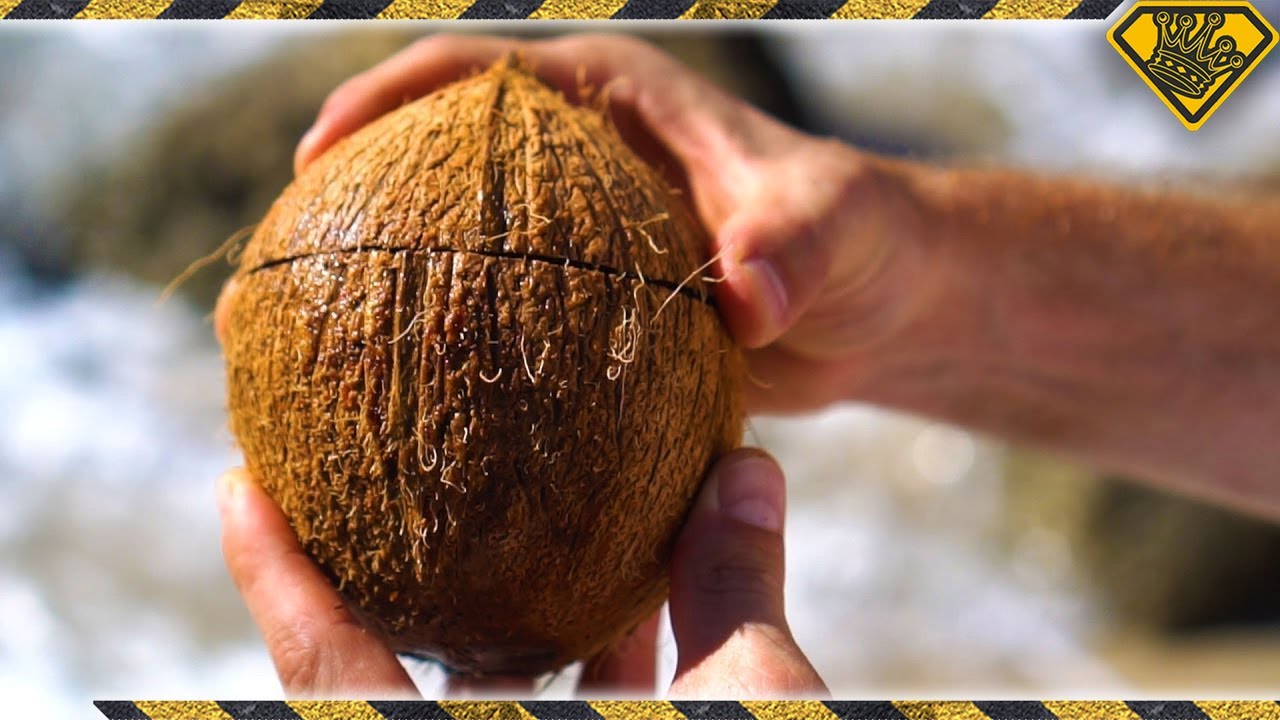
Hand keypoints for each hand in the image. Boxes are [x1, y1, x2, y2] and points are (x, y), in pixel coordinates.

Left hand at [217, 450, 826, 697]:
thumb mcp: (747, 708)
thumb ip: (729, 590)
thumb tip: (744, 469)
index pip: (330, 676)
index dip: (274, 579)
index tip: (238, 491)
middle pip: (392, 686)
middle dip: (398, 589)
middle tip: (389, 491)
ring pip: (484, 708)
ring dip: (511, 627)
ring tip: (531, 532)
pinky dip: (578, 674)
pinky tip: (626, 619)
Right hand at [288, 33, 933, 413]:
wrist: (882, 304)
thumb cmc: (862, 239)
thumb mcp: (838, 227)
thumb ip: (795, 246)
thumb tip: (744, 300)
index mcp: (612, 103)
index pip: (473, 73)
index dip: (383, 100)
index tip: (315, 156)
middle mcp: (579, 165)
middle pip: (434, 166)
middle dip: (348, 205)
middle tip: (269, 270)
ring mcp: (578, 242)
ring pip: (455, 255)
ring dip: (382, 294)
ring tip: (297, 355)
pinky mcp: (591, 312)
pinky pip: (503, 329)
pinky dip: (453, 361)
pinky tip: (406, 423)